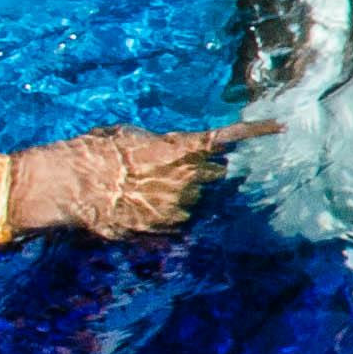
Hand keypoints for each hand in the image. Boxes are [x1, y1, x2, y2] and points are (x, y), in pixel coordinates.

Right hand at [11, 120, 273, 240]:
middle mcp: (189, 177)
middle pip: (214, 172)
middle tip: (169, 169)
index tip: (280, 126)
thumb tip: (167, 146)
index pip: (229, 136)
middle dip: (202, 171)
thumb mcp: (128, 135)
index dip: (256, 130)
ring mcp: (180, 205)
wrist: (72, 184)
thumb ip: (159, 143)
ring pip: (195, 199)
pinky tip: (137, 206)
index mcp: (182, 147)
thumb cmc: (95, 152)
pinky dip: (165, 214)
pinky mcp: (165, 227)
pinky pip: (176, 220)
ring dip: (179, 194)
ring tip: (142, 188)